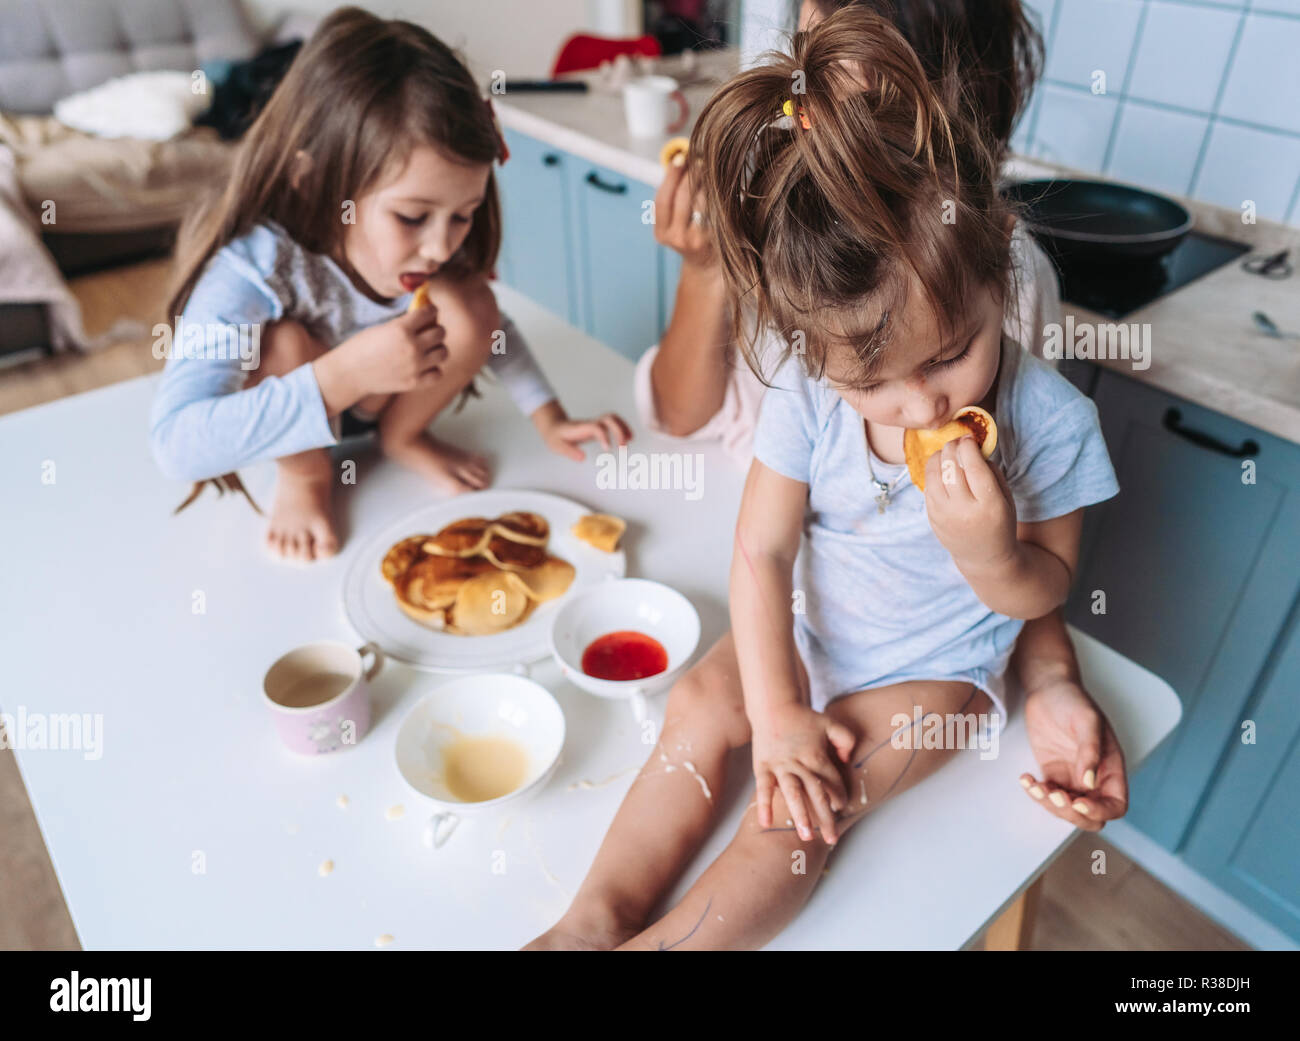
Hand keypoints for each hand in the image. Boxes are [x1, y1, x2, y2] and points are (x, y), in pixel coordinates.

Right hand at [337, 305, 447, 396]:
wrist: (349, 373)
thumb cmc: (362, 347)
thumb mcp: (383, 328)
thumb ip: (405, 324)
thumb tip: (426, 317)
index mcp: (401, 328)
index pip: (429, 313)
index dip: (431, 311)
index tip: (430, 312)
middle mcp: (412, 347)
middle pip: (441, 333)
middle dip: (436, 330)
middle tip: (430, 332)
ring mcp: (415, 366)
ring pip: (443, 353)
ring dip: (438, 349)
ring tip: (430, 350)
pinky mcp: (414, 382)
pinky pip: (437, 373)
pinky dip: (433, 369)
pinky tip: (425, 366)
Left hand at [532, 401, 632, 460]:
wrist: (554, 427)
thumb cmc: (556, 437)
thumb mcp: (557, 446)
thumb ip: (569, 452)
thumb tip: (583, 458)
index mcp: (580, 428)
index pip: (596, 427)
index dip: (604, 436)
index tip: (608, 449)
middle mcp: (590, 424)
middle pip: (609, 418)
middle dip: (619, 430)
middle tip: (623, 446)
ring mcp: (595, 424)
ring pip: (613, 418)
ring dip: (624, 428)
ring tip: (630, 440)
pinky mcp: (598, 427)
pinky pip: (613, 423)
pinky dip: (623, 429)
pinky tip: (628, 439)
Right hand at [653, 156, 714, 269]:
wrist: (708, 266)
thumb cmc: (690, 235)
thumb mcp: (674, 223)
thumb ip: (673, 197)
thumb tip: (681, 157)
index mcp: (661, 233)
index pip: (663, 199)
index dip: (671, 176)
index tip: (680, 158)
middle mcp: (677, 238)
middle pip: (683, 196)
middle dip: (691, 173)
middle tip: (700, 159)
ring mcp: (698, 240)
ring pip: (702, 200)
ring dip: (706, 181)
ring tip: (710, 169)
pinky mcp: (716, 238)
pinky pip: (717, 208)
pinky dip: (719, 193)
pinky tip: (722, 184)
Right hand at [752, 702, 854, 843]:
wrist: (773, 705)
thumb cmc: (803, 717)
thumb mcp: (831, 723)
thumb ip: (845, 740)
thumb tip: (846, 760)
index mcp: (817, 755)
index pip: (832, 782)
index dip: (839, 796)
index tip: (841, 807)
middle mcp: (800, 763)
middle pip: (816, 795)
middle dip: (825, 818)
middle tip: (832, 839)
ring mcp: (780, 766)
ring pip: (792, 794)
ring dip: (800, 816)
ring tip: (806, 837)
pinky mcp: (762, 766)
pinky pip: (763, 789)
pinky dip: (763, 806)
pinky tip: (765, 824)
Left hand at [924, 435, 1017, 570]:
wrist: (984, 557)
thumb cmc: (1000, 522)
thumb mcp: (1006, 498)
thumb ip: (992, 472)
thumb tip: (972, 447)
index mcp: (989, 504)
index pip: (973, 466)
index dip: (968, 446)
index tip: (969, 438)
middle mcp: (964, 510)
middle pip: (950, 467)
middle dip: (952, 447)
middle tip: (957, 442)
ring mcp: (944, 515)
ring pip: (934, 475)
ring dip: (939, 457)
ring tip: (947, 452)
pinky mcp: (932, 518)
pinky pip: (928, 487)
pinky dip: (933, 472)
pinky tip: (941, 468)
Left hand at [1021, 678, 1127, 831]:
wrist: (1048, 688)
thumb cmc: (1073, 700)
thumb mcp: (1087, 721)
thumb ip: (1090, 752)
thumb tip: (1090, 783)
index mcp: (1111, 768)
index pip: (1115, 805)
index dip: (1100, 812)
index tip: (1078, 803)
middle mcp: (1094, 777)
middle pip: (1090, 816)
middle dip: (1071, 814)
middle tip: (1054, 795)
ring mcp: (1072, 777)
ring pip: (1066, 810)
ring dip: (1049, 805)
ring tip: (1034, 785)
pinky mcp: (1052, 773)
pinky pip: (1047, 795)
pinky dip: (1036, 793)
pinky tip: (1026, 779)